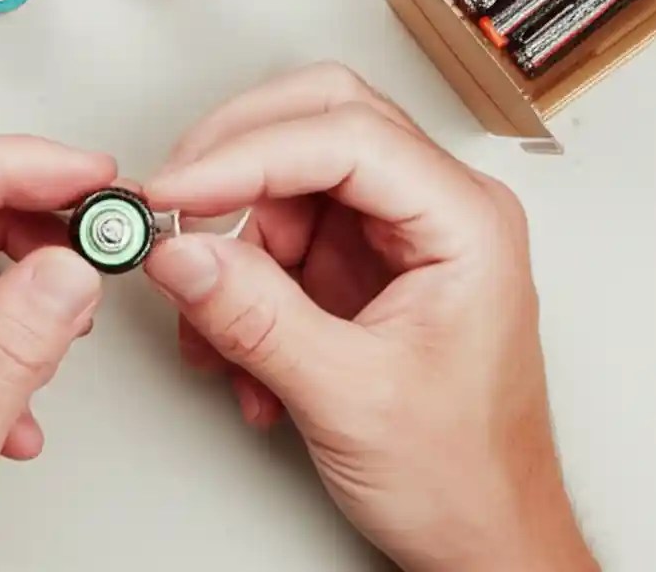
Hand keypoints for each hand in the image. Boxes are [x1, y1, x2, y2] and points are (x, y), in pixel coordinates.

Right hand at [142, 64, 596, 571]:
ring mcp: (395, 238)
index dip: (247, 154)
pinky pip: (278, 243)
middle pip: (319, 124)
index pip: (347, 138)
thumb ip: (255, 317)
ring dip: (231, 249)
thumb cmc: (465, 476)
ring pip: (286, 187)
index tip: (175, 194)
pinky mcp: (360, 269)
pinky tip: (238, 352)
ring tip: (214, 329)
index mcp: (466, 223)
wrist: (482, 537)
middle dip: (234, 163)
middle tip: (172, 205)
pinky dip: (240, 288)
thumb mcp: (348, 397)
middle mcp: (434, 212)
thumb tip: (181, 252)